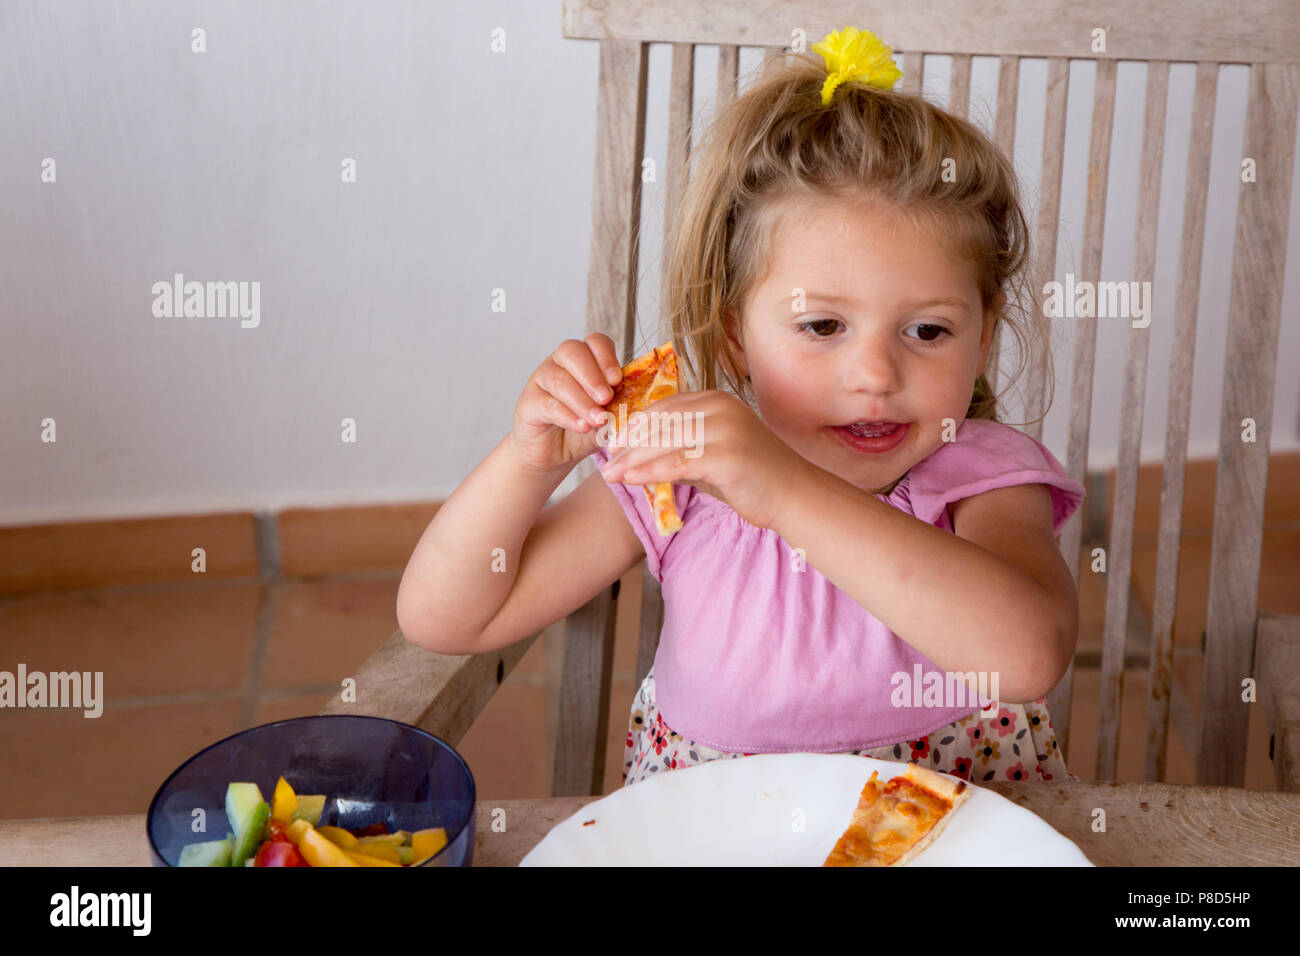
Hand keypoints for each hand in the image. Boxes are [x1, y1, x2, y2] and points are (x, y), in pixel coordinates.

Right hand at [509, 334, 623, 474]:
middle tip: (607, 398)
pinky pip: (547, 403)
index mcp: (585, 360)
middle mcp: (560, 363)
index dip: (606, 357)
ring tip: (598, 419)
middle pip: (572, 351)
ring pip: (559, 380)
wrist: (555, 455)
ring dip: (582, 400)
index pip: (595, 342)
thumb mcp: (609, 416)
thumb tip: (643, 403)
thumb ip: (621, 405)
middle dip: (592, 375)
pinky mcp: (528, 403)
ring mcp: (541, 380)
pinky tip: (581, 426)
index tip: (617, 380)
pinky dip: (567, 415)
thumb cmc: (585, 430)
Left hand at [597, 390, 811, 530]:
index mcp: (715, 400)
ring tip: (610, 475)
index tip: (613, 445)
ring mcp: (724, 429)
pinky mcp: (726, 456)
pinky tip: (630, 480)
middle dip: (628, 445)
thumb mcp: (710, 453)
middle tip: (605, 463)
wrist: (793, 496)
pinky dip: (649, 472)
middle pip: (660, 423)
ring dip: (631, 460)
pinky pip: (677, 462)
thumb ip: (679, 446)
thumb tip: (637, 453)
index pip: (663, 407)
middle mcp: (719, 407)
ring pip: (664, 442)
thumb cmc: (751, 478)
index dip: (634, 426)